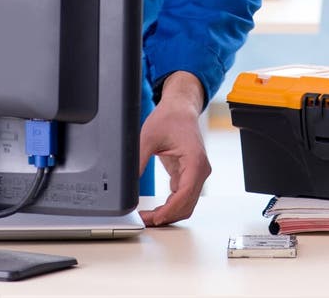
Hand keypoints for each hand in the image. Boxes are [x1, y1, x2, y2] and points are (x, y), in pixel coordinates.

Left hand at [138, 71, 210, 226]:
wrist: (180, 108)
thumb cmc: (170, 118)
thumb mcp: (148, 137)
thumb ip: (139, 160)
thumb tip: (128, 181)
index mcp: (195, 162)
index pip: (185, 195)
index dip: (169, 211)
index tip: (154, 219)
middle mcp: (200, 170)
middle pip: (187, 205)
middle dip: (167, 216)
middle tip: (145, 220)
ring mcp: (196, 174)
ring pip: (186, 204)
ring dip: (169, 213)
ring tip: (148, 217)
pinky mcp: (190, 174)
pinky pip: (182, 196)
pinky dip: (171, 205)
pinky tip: (156, 209)